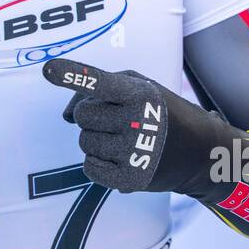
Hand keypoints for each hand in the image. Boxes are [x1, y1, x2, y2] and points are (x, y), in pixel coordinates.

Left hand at [42, 58, 232, 195]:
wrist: (200, 152)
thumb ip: (96, 89)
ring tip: (125, 139)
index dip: (73, 75)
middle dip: (91, 117)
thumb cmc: (160, 112)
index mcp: (139, 94)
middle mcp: (137, 121)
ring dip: (97, 140)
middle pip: (81, 116)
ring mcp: (134, 152)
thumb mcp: (138, 87)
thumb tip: (64, 116)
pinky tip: (120, 157)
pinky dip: (99, 163)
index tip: (48, 69)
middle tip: (116, 120)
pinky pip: (89, 168)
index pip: (99, 82)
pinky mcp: (130, 179)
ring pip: (84, 142)